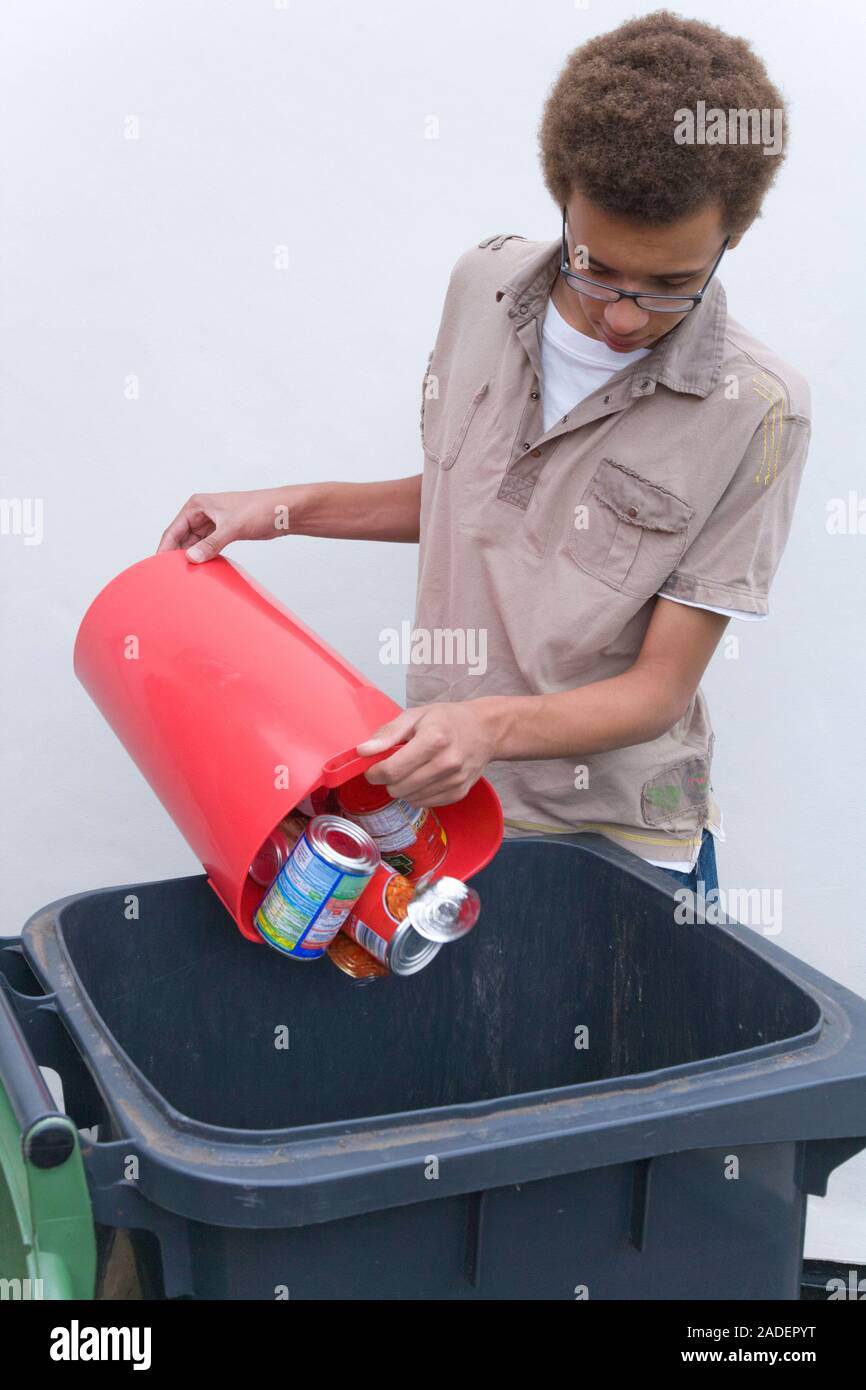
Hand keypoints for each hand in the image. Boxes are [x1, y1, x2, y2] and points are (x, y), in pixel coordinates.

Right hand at [156, 487, 301, 561]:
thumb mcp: (232, 527)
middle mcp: (201, 512)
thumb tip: (192, 558)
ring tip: (185, 575)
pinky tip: (201, 569)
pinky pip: (206, 547)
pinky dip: (203, 557)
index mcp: (197, 505)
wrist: (283, 512)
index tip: (159, 566)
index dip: (165, 548)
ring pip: (193, 544)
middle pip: (181, 538)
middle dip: (177, 555)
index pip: (173, 529)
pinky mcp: (223, 532)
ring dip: (191, 557)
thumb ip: (211, 544)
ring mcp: (212, 523)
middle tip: (172, 575)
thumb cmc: (260, 509)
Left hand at [355, 700, 502, 805]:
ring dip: (403, 787)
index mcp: (434, 739)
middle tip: (394, 766)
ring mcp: (455, 780)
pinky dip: (417, 794)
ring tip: (412, 769)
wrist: (485, 730)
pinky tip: (423, 777)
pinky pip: (425, 803)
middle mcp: (447, 763)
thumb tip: (363, 752)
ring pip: (410, 798)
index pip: (392, 770)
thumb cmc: (448, 720)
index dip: (375, 772)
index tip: (373, 767)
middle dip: (388, 780)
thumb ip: (388, 733)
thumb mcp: (415, 715)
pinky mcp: (459, 793)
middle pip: (399, 788)